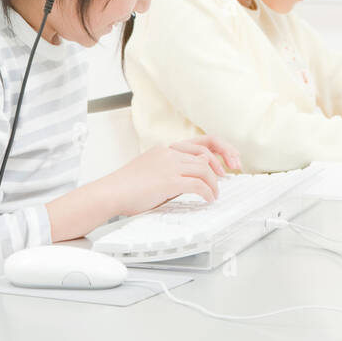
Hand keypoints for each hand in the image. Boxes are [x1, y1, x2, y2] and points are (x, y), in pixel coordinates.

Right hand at [103, 138, 237, 217]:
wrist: (110, 192)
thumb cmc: (127, 187)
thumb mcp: (151, 171)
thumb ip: (170, 170)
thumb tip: (190, 181)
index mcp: (165, 148)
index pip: (200, 141)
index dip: (218, 150)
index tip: (227, 161)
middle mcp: (169, 152)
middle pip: (206, 152)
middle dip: (223, 161)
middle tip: (231, 173)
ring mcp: (169, 165)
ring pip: (204, 169)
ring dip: (214, 183)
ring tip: (215, 194)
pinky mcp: (169, 181)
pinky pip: (198, 185)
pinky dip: (207, 192)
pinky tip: (208, 199)